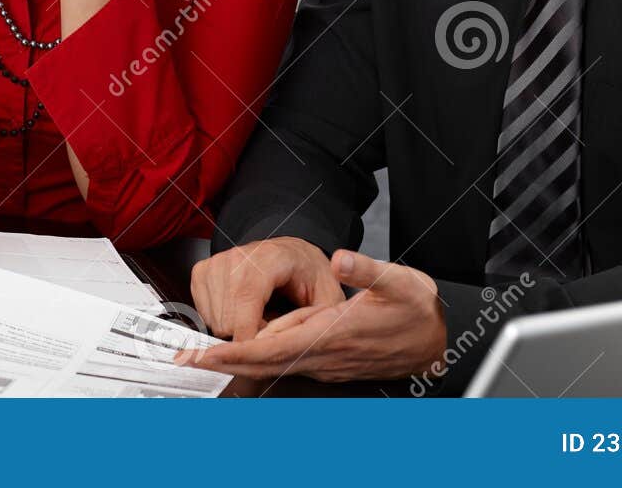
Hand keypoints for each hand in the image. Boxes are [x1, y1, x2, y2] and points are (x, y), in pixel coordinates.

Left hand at [178, 249, 447, 381]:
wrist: (436, 339)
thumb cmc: (416, 311)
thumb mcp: (400, 282)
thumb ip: (367, 270)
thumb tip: (341, 259)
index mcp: (334, 334)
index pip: (275, 346)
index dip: (237, 352)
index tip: (206, 354)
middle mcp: (323, 353)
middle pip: (264, 361)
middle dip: (223, 363)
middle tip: (185, 359)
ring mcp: (323, 359)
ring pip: (272, 362)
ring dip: (235, 362)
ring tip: (201, 357)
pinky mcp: (325, 357)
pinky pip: (285, 358)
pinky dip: (257, 357)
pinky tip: (238, 352)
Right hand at [189, 236, 344, 341]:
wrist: (291, 254)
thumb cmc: (308, 275)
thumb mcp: (328, 296)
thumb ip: (321, 319)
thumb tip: (309, 341)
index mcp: (270, 258)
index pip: (245, 301)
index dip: (250, 336)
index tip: (265, 350)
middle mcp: (237, 256)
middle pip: (227, 320)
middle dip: (248, 335)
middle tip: (269, 327)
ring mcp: (216, 262)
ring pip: (213, 321)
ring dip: (234, 329)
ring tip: (257, 317)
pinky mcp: (201, 271)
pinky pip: (202, 313)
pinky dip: (221, 320)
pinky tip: (240, 311)